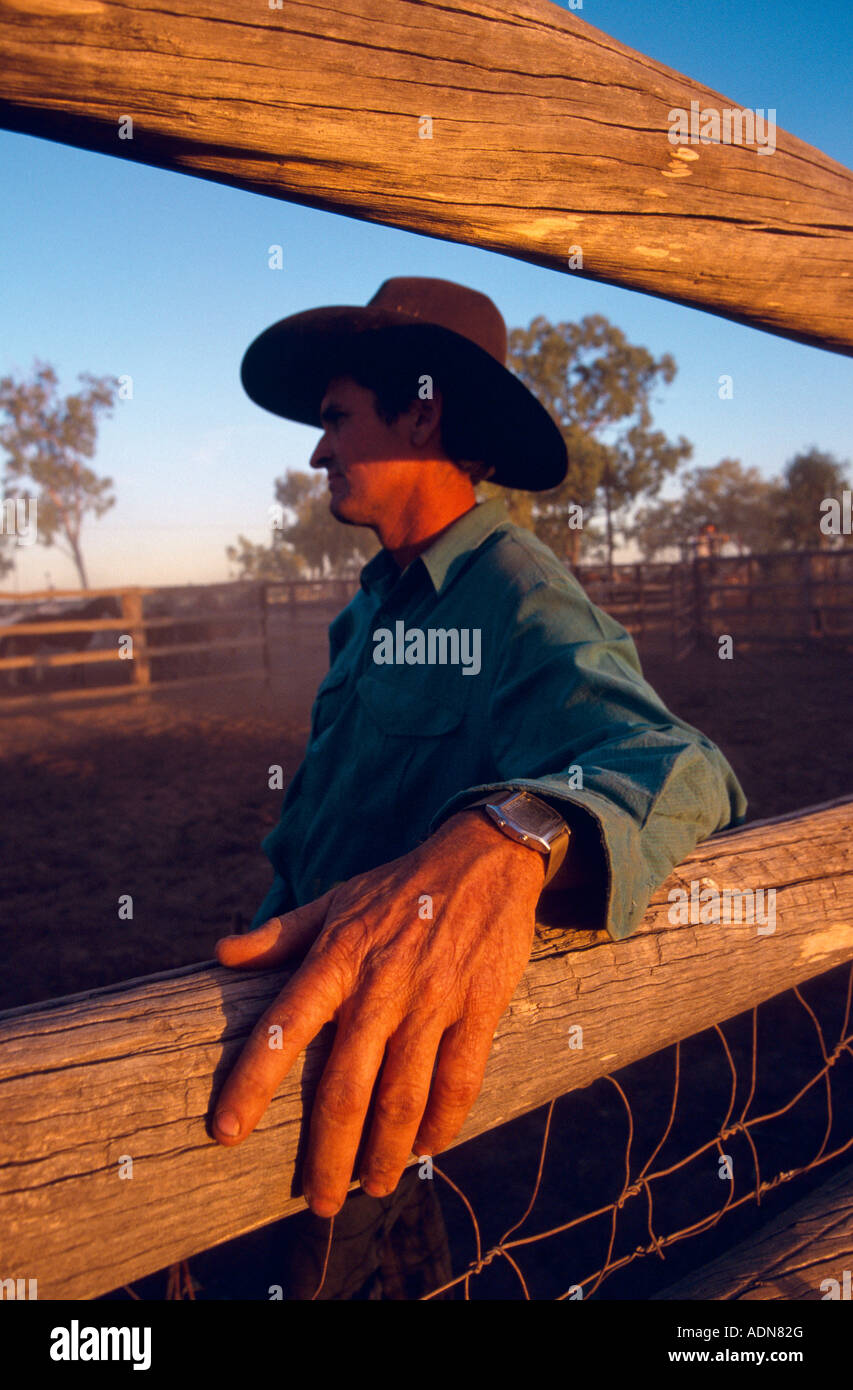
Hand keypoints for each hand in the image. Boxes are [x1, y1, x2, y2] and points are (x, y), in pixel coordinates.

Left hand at [212, 809, 544, 1216]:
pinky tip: (428, 1148)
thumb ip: (279, 935)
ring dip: (386, 1154)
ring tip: (374, 1188)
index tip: (225, 1132)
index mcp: (337, 957)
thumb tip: (220, 955)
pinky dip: (442, 1125)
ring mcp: (434, 999)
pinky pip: (459, 1081)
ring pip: (403, 1097)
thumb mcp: (337, 899)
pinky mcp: (481, 1007)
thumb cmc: (401, 885)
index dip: (252, 1083)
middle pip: (347, 1089)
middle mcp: (381, 985)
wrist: (486, 857)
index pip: (284, 1028)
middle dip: (329, 1156)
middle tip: (320, 1202)